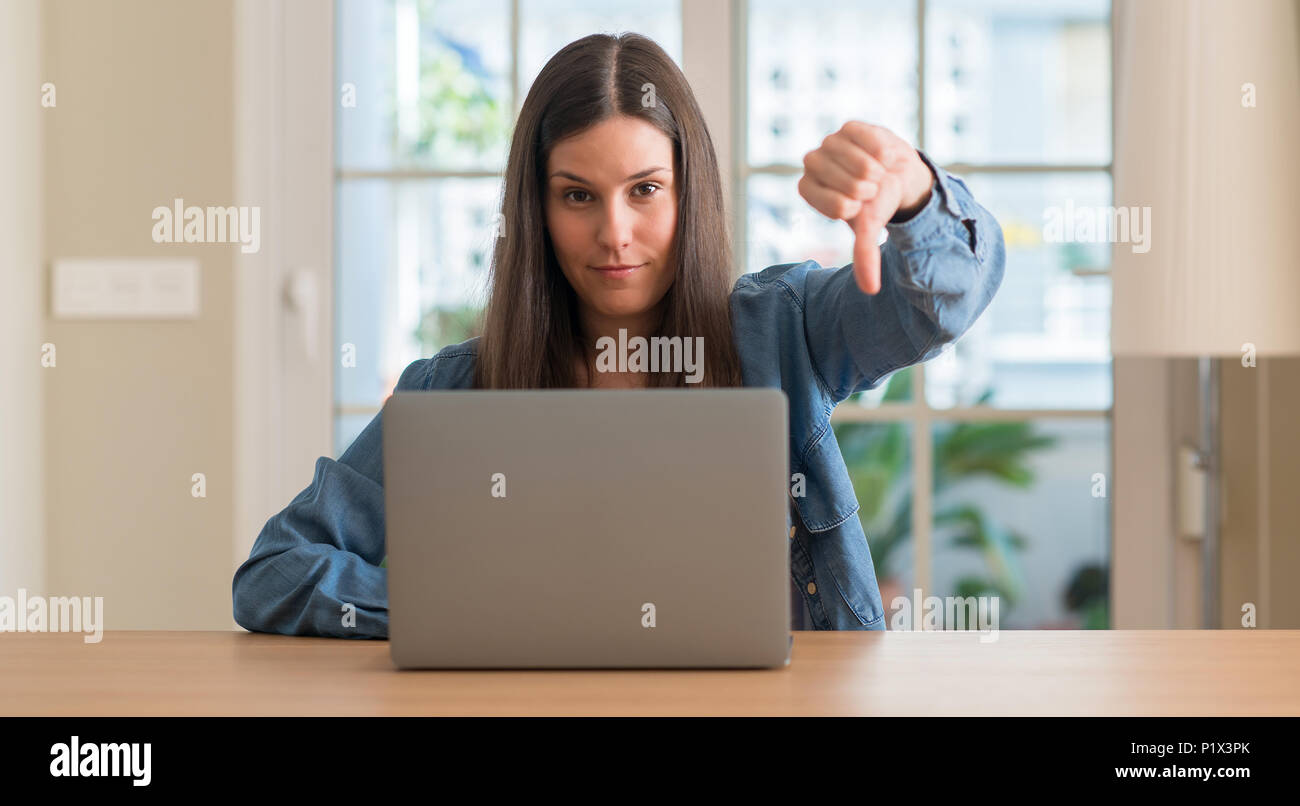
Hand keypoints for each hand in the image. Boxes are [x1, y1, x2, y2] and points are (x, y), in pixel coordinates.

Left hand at [798, 122, 934, 293]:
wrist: (895, 174)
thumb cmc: (874, 202)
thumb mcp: (869, 228)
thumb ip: (864, 255)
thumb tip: (871, 290)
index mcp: (808, 188)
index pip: (829, 202)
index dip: (850, 205)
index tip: (858, 205)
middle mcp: (812, 163)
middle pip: (846, 184)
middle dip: (866, 190)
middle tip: (869, 188)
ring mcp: (829, 143)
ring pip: (858, 163)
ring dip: (875, 172)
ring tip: (875, 172)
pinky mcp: (848, 127)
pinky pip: (868, 141)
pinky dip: (882, 152)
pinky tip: (882, 156)